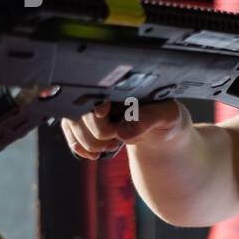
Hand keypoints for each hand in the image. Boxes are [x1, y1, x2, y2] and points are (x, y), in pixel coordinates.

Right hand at [59, 99, 190, 160]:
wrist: (162, 129)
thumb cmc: (166, 117)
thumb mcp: (167, 116)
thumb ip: (148, 119)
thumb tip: (122, 131)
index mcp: (121, 83)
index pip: (95, 90)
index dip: (96, 108)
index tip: (106, 119)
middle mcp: (100, 91)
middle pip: (80, 111)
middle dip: (97, 133)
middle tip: (114, 140)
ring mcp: (89, 107)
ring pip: (72, 124)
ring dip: (90, 143)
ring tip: (110, 146)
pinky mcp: (84, 122)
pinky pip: (71, 135)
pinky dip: (81, 148)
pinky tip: (95, 155)